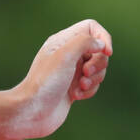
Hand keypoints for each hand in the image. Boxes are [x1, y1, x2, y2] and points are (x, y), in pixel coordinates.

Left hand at [12, 19, 112, 138]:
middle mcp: (67, 54)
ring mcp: (71, 71)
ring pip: (98, 69)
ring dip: (93, 79)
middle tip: (85, 73)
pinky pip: (93, 84)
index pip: (91, 27)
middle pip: (99, 50)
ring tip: (79, 87)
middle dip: (98, 63)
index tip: (106, 52)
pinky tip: (75, 96)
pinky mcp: (73, 88)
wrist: (32, 111)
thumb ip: (85, 42)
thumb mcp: (65, 55)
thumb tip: (101, 44)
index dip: (103, 38)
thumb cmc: (46, 82)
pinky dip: (88, 90)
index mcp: (62, 41)